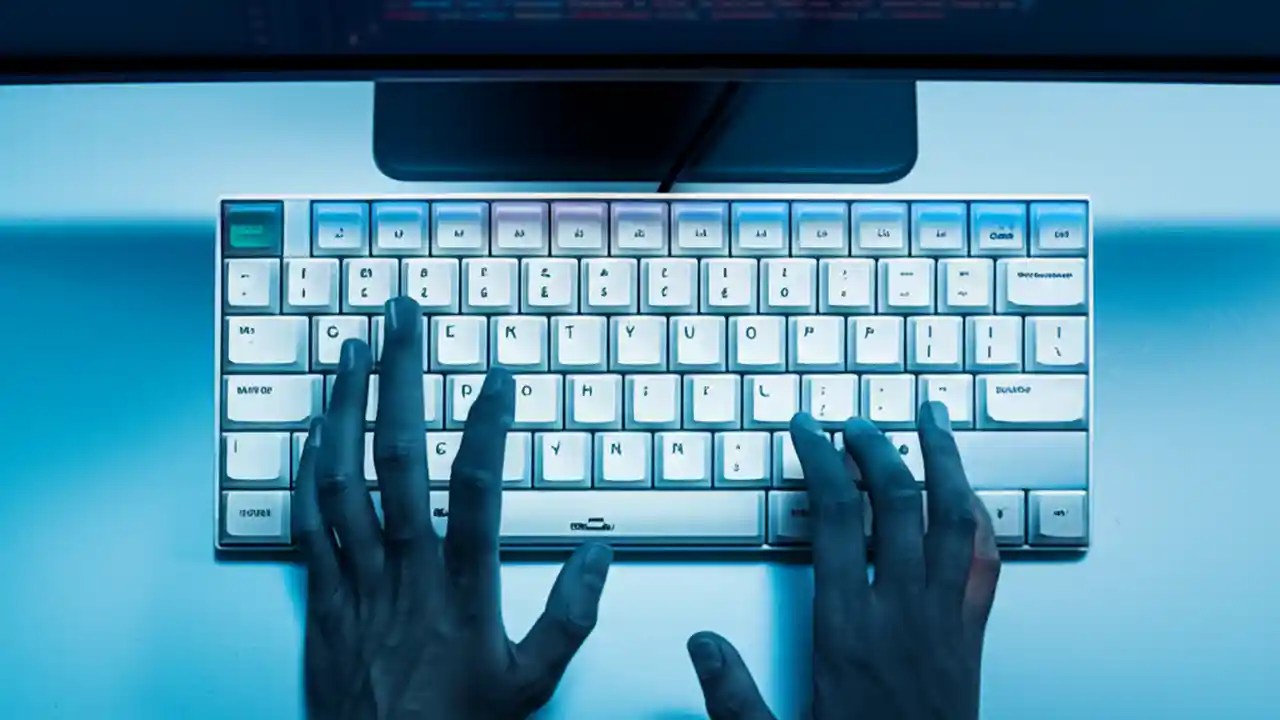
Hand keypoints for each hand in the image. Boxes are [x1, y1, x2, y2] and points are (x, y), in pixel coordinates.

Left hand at [293, 297, 613, 719]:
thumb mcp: (534, 682)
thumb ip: (571, 615)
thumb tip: (599, 553)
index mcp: (462, 590)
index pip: (477, 490)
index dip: (486, 427)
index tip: (495, 378)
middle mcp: (405, 572)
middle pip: (399, 458)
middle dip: (400, 380)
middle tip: (401, 322)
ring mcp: (357, 580)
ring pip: (343, 478)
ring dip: (345, 407)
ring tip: (349, 353)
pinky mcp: (322, 597)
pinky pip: (307, 522)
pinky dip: (307, 470)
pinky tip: (313, 431)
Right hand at [686, 405, 1000, 719]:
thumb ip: (735, 697)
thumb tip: (703, 644)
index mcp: (847, 631)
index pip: (833, 521)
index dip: (821, 464)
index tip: (808, 432)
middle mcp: (902, 614)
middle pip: (896, 504)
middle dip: (876, 448)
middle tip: (856, 419)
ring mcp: (945, 621)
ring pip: (955, 520)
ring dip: (945, 462)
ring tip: (933, 420)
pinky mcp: (972, 636)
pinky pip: (985, 562)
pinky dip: (978, 517)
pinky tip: (971, 495)